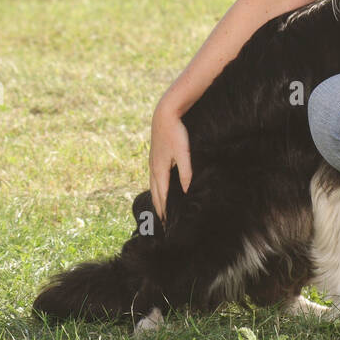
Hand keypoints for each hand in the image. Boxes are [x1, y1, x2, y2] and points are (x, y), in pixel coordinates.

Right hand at [149, 102, 191, 222]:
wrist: (164, 115)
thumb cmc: (175, 133)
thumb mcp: (183, 153)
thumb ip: (185, 172)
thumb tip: (186, 190)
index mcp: (160, 170)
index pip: (162, 196)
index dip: (164, 211)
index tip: (166, 224)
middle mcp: (153, 169)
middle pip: (155, 194)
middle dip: (158, 209)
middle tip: (162, 224)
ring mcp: (152, 163)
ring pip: (153, 186)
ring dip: (156, 200)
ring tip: (159, 211)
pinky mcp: (154, 158)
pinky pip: (153, 178)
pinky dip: (155, 189)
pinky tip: (159, 189)